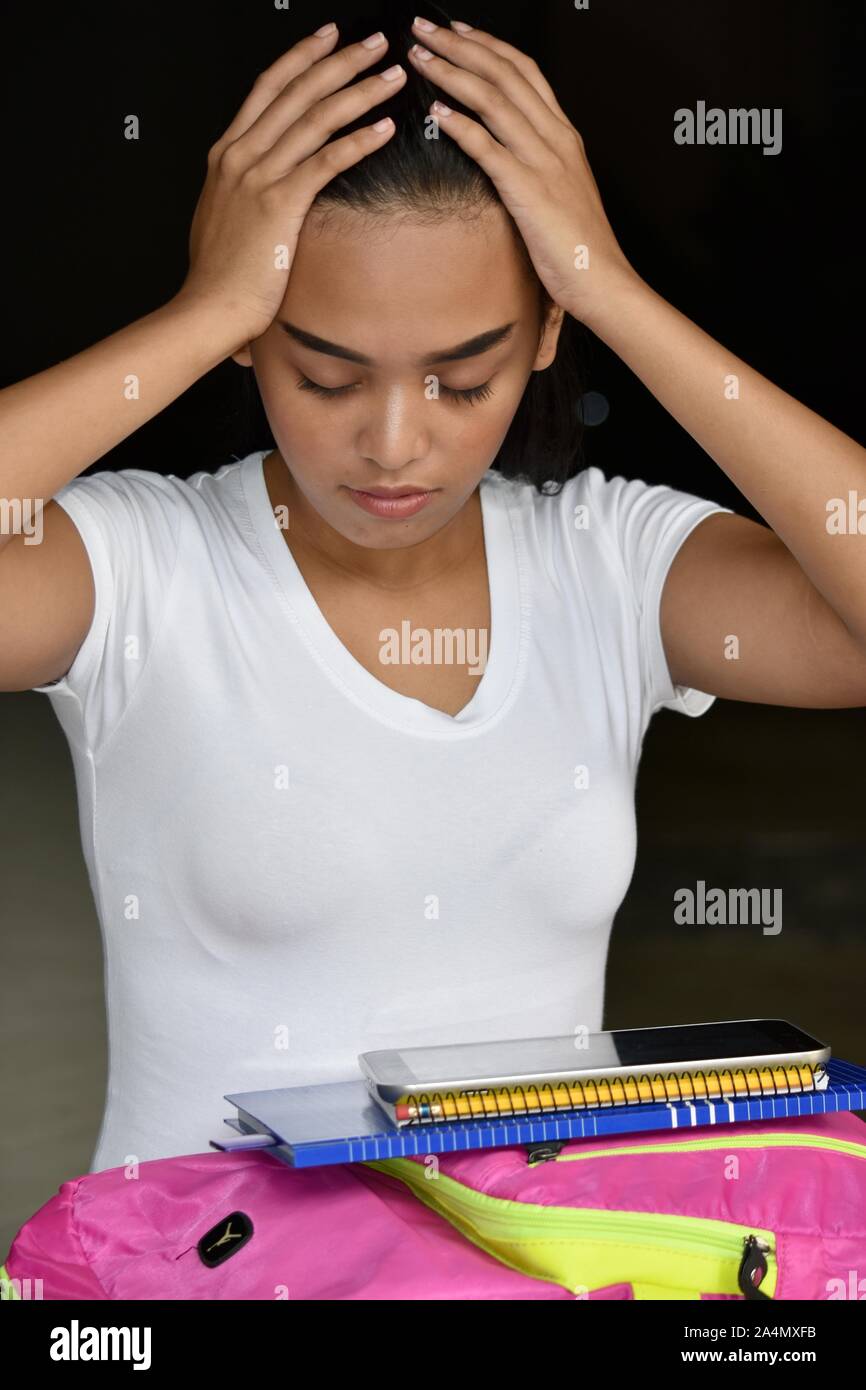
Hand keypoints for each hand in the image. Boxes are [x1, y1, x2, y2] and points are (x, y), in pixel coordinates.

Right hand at [178, 24, 405, 346]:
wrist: (207, 308)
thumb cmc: (220, 277)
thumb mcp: (224, 220)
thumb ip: (243, 196)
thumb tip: (264, 195)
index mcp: (226, 155)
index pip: (267, 89)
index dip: (301, 58)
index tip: (329, 38)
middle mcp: (239, 155)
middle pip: (296, 91)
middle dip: (340, 60)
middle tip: (376, 41)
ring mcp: (257, 176)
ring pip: (315, 117)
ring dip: (359, 91)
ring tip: (393, 76)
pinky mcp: (278, 203)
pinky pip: (326, 161)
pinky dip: (358, 140)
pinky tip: (386, 127)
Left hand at [406, 17, 636, 325]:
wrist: (603, 279)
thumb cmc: (579, 245)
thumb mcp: (561, 192)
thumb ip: (537, 164)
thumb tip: (505, 151)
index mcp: (564, 136)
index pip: (525, 72)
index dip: (489, 45)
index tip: (457, 30)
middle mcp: (556, 138)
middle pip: (505, 74)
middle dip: (461, 45)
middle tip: (424, 27)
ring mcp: (543, 162)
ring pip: (494, 100)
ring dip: (453, 73)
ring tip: (420, 57)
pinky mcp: (529, 191)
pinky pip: (489, 148)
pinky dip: (460, 125)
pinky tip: (435, 111)